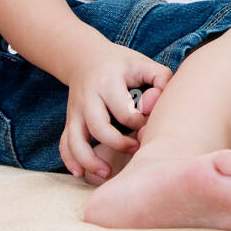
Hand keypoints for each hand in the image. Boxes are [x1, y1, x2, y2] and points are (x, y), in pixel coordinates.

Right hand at [59, 40, 172, 179]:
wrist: (85, 57)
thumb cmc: (122, 64)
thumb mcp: (142, 63)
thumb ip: (161, 79)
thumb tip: (165, 104)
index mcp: (109, 81)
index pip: (124, 111)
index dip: (140, 123)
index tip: (149, 126)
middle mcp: (89, 97)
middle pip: (99, 127)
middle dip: (118, 144)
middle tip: (136, 150)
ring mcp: (76, 110)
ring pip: (76, 140)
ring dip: (90, 160)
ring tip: (106, 173)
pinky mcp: (70, 120)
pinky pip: (64, 142)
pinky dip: (69, 159)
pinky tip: (81, 173)